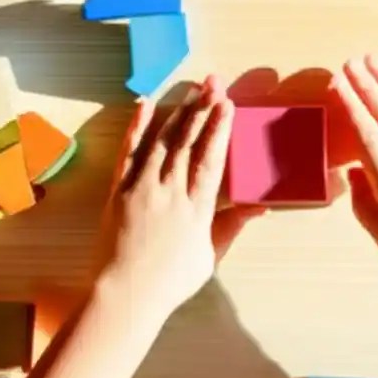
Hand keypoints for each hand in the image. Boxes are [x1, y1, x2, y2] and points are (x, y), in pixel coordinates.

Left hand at [98, 78, 263, 311]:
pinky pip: (129, 153)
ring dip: (178, 112)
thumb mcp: (210, 256)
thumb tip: (259, 206)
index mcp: (196, 209)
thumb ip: (231, 225)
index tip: (228, 105)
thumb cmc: (171, 281)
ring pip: (162, 142)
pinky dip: (137, 127)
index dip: (220, 130)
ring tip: (192, 90)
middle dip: (203, 110)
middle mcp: (170, 192)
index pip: (211, 160)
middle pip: (188, 143)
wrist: (126, 294)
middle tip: (214, 83)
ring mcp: (141, 188)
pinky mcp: (118, 191)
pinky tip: (146, 105)